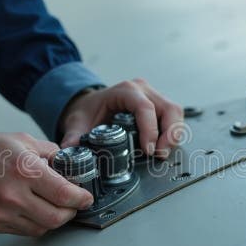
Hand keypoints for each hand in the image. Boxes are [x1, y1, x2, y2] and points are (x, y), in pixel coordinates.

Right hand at [0, 132, 92, 236]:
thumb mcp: (22, 140)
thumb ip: (49, 154)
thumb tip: (68, 166)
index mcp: (25, 170)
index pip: (64, 194)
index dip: (81, 199)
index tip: (86, 198)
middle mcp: (14, 195)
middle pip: (56, 218)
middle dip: (70, 212)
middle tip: (73, 204)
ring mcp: (2, 213)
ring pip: (42, 228)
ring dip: (53, 220)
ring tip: (53, 207)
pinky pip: (24, 230)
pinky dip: (35, 223)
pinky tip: (34, 210)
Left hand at [59, 78, 183, 158]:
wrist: (89, 105)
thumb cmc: (88, 110)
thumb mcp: (77, 122)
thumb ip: (73, 136)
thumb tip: (70, 151)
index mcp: (125, 90)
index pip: (145, 107)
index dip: (150, 129)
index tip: (148, 150)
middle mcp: (142, 91)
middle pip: (169, 108)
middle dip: (169, 134)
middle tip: (160, 154)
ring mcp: (153, 97)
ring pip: (175, 113)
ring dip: (174, 135)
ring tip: (162, 153)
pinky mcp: (158, 108)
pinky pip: (173, 119)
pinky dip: (172, 134)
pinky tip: (163, 148)